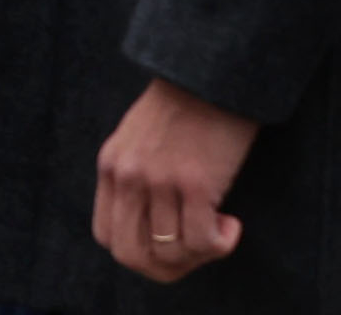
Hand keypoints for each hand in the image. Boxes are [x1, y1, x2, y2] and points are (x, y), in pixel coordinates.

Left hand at [94, 76, 256, 282]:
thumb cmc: (186, 109)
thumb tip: (153, 229)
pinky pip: (202, 241)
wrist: (212, 74)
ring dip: (201, 253)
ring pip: (171, 252)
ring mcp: (157, 181)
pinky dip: (221, 244)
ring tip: (219, 227)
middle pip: (132, 255)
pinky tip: (232, 223)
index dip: (141, 252)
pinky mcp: (194, 182)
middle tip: (198, 249)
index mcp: (110, 166)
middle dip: (168, 267)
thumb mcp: (140, 140)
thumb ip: (136, 178)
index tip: (171, 241)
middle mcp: (127, 176)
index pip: (107, 236)